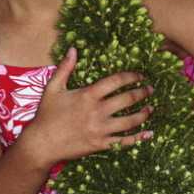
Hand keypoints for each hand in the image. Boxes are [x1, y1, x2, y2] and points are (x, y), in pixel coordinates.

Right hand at [25, 48, 152, 166]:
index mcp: (88, 95)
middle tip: (150, 89)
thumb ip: (65, 68)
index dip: (131, 76)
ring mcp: (101, 129)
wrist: (42, 143)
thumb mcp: (53, 88)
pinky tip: (148, 133)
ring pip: (131, 121)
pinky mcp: (101, 144)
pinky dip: (138, 138)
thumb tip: (73, 49)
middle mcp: (98, 111)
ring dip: (144, 114)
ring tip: (150, 109)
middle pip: (128, 99)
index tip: (139, 75)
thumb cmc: (46, 115)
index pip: (117, 81)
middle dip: (142, 92)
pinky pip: (124, 141)